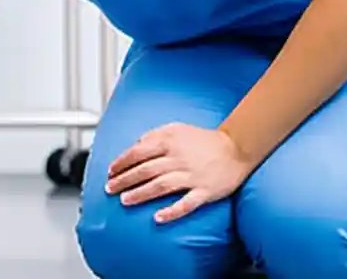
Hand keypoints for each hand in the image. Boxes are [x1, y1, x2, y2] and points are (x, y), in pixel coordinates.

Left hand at [105, 122, 255, 223]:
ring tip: (125, 200)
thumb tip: (135, 146)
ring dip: (140, 194)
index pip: (138, 152)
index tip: (110, 172)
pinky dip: (172, 211)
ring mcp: (192, 176)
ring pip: (160, 186)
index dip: (121, 163)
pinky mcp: (205, 191)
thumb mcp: (176, 128)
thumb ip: (154, 135)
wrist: (237, 148)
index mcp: (170, 141)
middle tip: (110, 189)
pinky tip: (158, 218)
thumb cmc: (204, 139)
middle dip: (124, 180)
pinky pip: (186, 203)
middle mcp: (179, 158)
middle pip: (145, 170)